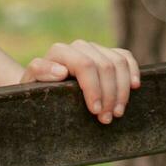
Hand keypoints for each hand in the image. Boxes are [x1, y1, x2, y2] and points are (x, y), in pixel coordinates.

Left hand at [19, 39, 140, 124]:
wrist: (43, 87)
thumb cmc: (37, 89)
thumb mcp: (31, 83)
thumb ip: (39, 72)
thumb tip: (60, 70)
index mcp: (60, 51)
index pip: (85, 65)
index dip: (94, 88)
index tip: (96, 111)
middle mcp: (79, 46)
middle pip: (105, 66)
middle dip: (109, 95)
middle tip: (107, 119)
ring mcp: (95, 49)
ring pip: (118, 62)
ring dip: (122, 90)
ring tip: (117, 112)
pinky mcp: (107, 54)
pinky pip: (125, 57)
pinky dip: (132, 71)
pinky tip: (134, 87)